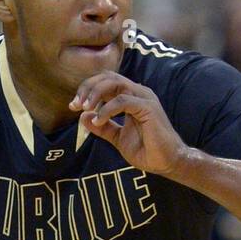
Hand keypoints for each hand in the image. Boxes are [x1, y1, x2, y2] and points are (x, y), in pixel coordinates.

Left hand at [69, 73, 188, 177]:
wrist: (166, 162)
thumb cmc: (147, 150)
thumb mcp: (117, 138)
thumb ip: (103, 127)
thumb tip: (83, 117)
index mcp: (131, 97)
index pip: (106, 81)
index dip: (87, 89)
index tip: (74, 106)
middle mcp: (138, 93)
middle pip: (108, 76)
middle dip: (88, 87)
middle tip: (76, 104)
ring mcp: (144, 98)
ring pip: (115, 83)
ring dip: (96, 93)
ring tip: (85, 108)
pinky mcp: (148, 108)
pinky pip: (123, 101)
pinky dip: (107, 109)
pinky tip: (99, 121)